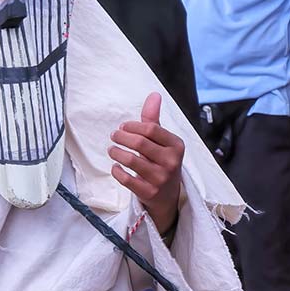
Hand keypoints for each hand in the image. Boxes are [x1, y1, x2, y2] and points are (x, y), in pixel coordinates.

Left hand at [109, 93, 183, 233]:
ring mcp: (161, 179)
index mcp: (176, 146)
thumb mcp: (161, 141)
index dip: (132, 126)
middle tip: (113, 136)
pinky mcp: (149, 192)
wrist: (167, 196)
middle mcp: (172, 162)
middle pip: (139, 143)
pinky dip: (116, 171)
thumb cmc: (160, 161)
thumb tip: (154, 94)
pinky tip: (116, 167)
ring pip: (130, 160)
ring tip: (112, 150)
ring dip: (115, 152)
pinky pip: (126, 179)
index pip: (150, 129)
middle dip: (121, 137)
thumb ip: (153, 119)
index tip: (123, 127)